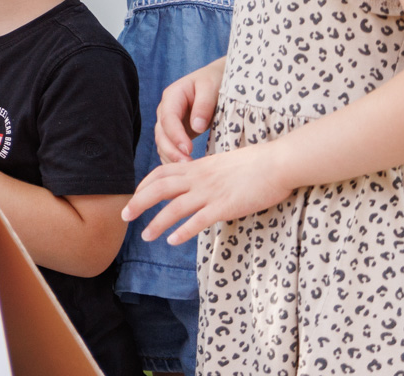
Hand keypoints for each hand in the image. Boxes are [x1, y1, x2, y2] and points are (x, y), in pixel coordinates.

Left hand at [122, 144, 293, 246]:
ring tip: (145, 236)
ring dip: (157, 222)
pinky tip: (173, 241)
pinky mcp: (225, 206)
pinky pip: (198, 220)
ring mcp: (211, 192)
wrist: (278, 162)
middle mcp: (199, 178)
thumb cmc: (257, 164)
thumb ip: (208, 173)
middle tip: (124, 216)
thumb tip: (200, 183)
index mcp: (198, 167)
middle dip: (138, 202)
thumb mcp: (223, 164)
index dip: (144, 185)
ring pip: (174, 207)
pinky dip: (183, 231)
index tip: (134, 197)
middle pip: (159, 188)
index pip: (161, 173)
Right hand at [155, 58, 225, 165]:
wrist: (216, 81)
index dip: (176, 135)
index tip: (189, 149)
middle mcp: (166, 110)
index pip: (168, 118)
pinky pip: (169, 149)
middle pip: (161, 134)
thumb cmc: (215, 81)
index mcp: (173, 96)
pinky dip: (174, 160)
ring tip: (188, 172)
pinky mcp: (176, 133)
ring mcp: (169, 123)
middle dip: (172, 151)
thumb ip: (204, 105)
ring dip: (172, 158)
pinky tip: (185, 171)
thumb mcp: (211, 87)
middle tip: (187, 165)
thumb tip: (197, 127)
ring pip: (162, 143)